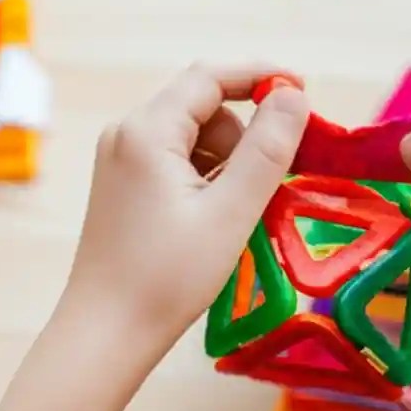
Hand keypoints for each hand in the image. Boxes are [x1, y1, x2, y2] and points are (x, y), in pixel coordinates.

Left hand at [61, 63, 310, 353]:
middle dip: (245, 136)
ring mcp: (120, 162)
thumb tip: (294, 96)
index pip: (210, 77)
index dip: (261, 76)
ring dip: (228, 164)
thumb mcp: (231, 212)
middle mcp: (125, 134)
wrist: (106, 334)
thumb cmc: (168, 278)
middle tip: (271, 183)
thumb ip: (267, 149)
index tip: (304, 92)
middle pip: (203, 108)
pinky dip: (206, 181)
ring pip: (193, 139)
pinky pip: (176, 163)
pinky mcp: (123, 188)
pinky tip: (214, 222)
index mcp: (146, 131)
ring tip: (237, 215)